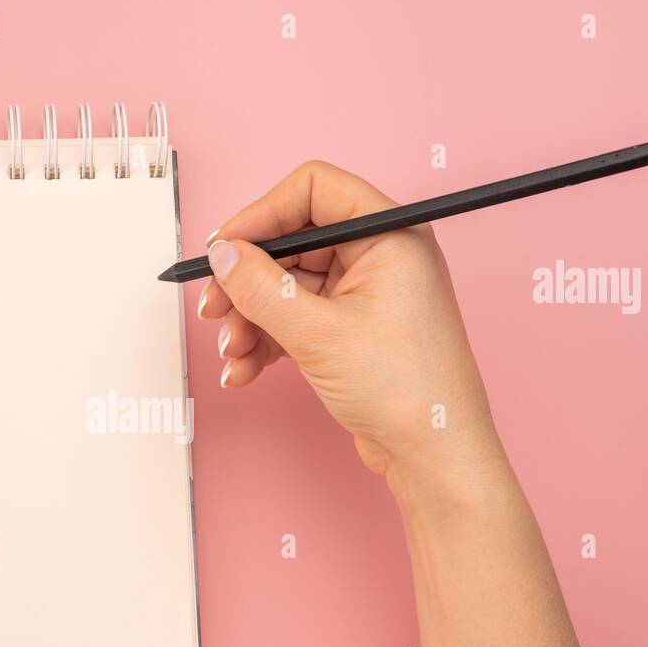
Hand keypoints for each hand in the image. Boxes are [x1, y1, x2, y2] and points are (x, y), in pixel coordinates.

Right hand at [199, 161, 506, 503]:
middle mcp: (379, 256)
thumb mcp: (318, 333)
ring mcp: (364, 295)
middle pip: (292, 243)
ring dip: (251, 318)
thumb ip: (262, 288)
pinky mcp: (350, 331)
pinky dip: (266, 341)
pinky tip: (244, 370)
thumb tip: (223, 256)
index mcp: (389, 234)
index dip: (262, 214)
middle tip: (214, 307)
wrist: (433, 455)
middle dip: (247, 279)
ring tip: (233, 351)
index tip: (224, 249)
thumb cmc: (407, 391)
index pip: (313, 190)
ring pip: (287, 286)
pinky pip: (295, 319)